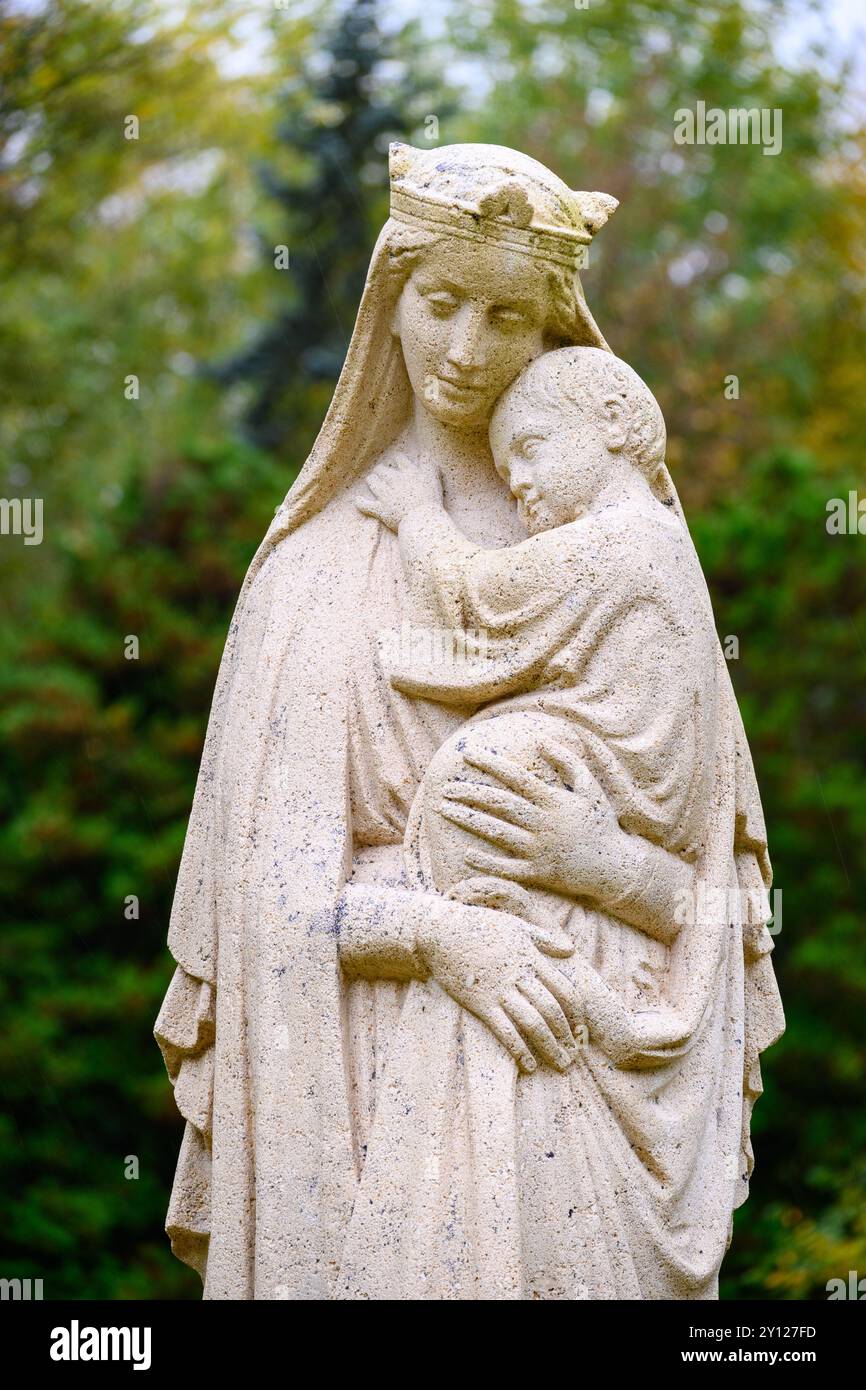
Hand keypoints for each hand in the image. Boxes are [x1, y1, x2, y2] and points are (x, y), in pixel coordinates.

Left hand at [356, 452, 442, 530]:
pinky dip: (361, 502)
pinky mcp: (381, 509)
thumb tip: (424, 452)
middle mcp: (394, 480)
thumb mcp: (433, 477)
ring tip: (373, 481)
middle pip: (382, 469)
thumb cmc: (430, 500)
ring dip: (372, 480)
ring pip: (372, 481)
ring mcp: (385, 495)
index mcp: (408, 472)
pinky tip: (358, 500)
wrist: (422, 520)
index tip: (400, 463)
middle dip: (382, 471)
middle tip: (384, 474)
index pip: (399, 458)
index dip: (399, 460)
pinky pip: (365, 505)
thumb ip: (428, 463)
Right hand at [417, 899, 581, 1074]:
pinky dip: (519, 1049)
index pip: (566, 990)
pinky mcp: (481, 1002)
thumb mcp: (517, 926)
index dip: (578, 1014)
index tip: (582, 1029)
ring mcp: (500, 991)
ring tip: (561, 1064)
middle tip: (575, 1056)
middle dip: (568, 1036)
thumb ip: (545, 939)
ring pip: (534, 1023)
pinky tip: (529, 1065)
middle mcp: (520, 977)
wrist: (442, 930)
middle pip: (553, 1011)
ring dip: (550, 1047)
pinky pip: (504, 1030)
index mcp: (532, 959)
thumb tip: (571, 949)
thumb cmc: (480, 925)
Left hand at [437, 744, 629, 903]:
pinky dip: (485, 862)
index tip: (467, 753)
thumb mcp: (590, 787)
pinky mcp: (537, 872)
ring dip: (468, 819)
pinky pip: (506, 867)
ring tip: (444, 809)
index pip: (515, 777)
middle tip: (445, 787)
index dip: (490, 763)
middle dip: (469, 793)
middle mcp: (543, 823)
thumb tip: (542, 741)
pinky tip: (465, 853)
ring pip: (496, 832)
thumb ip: (568, 761)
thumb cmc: (601, 823)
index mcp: (554, 800)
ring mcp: (538, 849)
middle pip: (499, 804)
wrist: (616, 867)